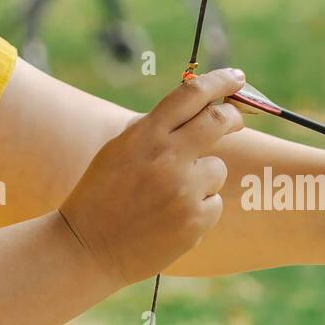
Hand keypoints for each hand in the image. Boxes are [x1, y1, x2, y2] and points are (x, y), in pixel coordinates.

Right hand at [58, 68, 245, 287]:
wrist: (88, 247)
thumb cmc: (102, 194)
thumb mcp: (118, 150)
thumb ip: (154, 129)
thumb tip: (196, 109)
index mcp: (145, 135)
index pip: (191, 94)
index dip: (220, 81)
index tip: (236, 77)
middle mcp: (168, 158)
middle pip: (218, 122)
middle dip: (233, 117)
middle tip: (235, 119)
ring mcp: (184, 190)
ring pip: (217, 168)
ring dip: (204, 177)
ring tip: (170, 195)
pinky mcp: (195, 221)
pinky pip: (213, 203)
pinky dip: (199, 208)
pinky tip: (169, 218)